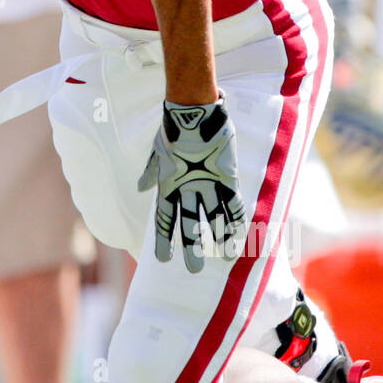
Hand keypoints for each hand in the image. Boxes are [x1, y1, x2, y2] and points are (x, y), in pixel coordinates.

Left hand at [137, 93, 246, 272]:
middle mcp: (187, 189)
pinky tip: (241, 234)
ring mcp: (208, 184)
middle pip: (189, 224)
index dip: (165, 240)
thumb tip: (140, 187)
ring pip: (214, 217)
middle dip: (191, 247)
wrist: (192, 113)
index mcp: (168, 185)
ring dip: (219, 237)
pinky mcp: (226, 176)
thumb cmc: (171, 130)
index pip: (165, 219)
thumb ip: (151, 173)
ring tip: (225, 257)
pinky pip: (233, 203)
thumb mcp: (157, 153)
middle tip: (194, 269)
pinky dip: (237, 219)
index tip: (164, 259)